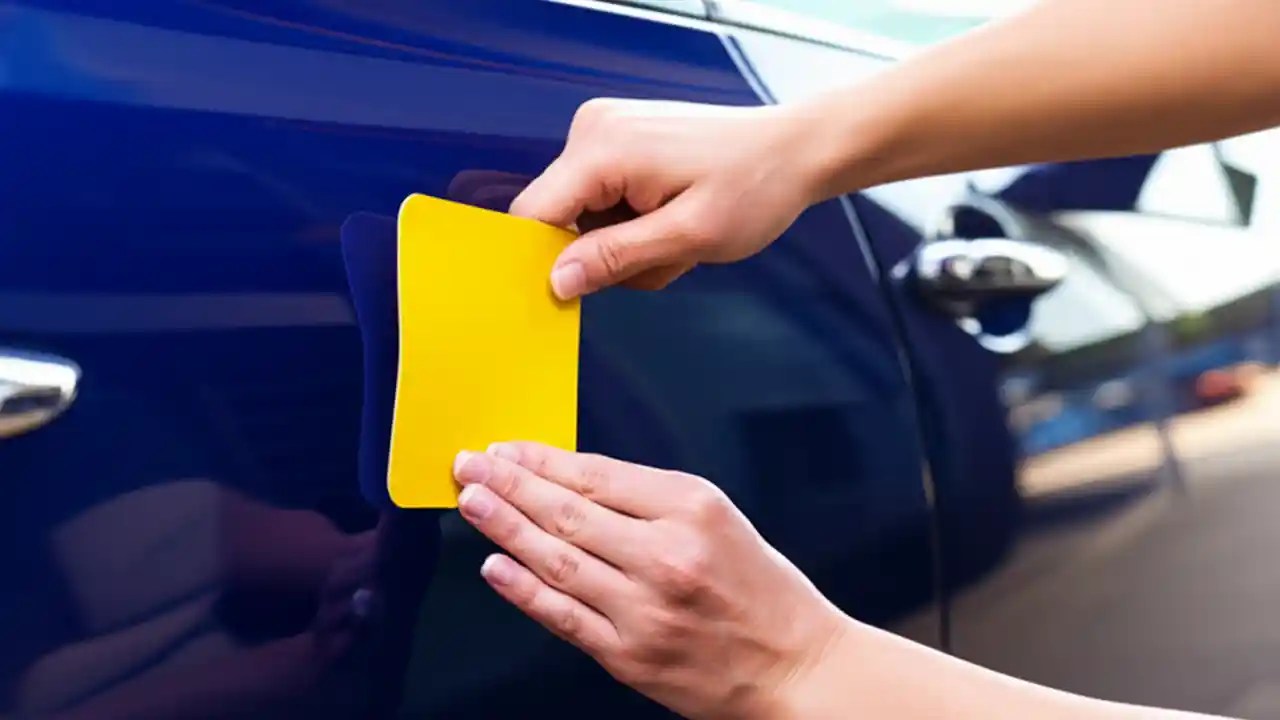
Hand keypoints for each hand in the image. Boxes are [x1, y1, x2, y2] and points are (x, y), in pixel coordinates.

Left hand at [451, 443, 850, 719]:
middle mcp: (667, 556)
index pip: (596, 475)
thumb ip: (645, 498)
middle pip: (568, 513)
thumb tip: (564, 480)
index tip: (504, 450)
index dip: (540, 461)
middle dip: (509, 486)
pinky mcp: (631, 657)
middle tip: (468, 466)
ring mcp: (646, 610)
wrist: (795, 666)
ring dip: (505, 529)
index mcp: (691, 509)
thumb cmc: (758, 587)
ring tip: (472, 504)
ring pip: (557, 562)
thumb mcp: (716, 517)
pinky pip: (563, 617)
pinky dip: (523, 590)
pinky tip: (496, 566)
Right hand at [510, 99, 822, 299]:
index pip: (534, 213)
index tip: (585, 288)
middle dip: (608, 253)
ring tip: (680, 237)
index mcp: (603, 147)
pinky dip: (635, 224)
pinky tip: (674, 219)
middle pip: (561, 220)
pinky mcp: (618, 140)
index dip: (545, 259)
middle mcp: (593, 129)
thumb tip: (557, 281)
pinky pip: (603, 202)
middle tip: (668, 255)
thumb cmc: (755, 187)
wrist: (794, 150)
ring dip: (629, 244)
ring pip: (585, 218)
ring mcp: (605, 131)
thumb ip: (616, 258)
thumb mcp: (687, 236)